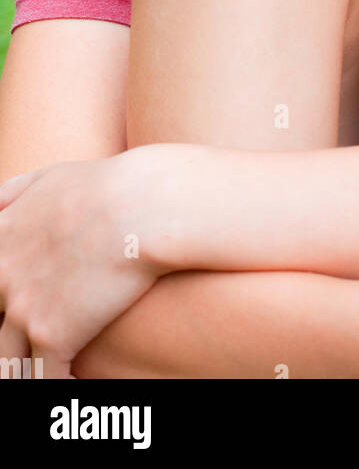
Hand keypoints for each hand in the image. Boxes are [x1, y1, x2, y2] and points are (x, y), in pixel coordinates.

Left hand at [0, 147, 176, 378]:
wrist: (144, 205)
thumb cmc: (107, 185)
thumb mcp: (49, 175)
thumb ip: (14, 192)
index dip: (4, 303)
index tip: (15, 313)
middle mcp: (1, 276)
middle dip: (11, 338)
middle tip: (41, 334)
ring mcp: (22, 308)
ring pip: (6, 360)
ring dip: (23, 368)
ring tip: (44, 369)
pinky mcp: (52, 335)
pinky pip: (40, 378)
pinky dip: (56, 382)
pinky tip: (73, 379)